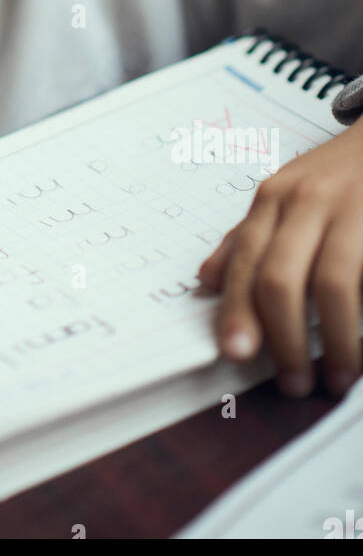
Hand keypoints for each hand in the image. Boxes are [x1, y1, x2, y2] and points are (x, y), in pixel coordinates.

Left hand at [197, 116, 362, 398]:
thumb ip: (248, 236)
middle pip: (280, 276)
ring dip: (335, 339)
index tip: (235, 352)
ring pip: (331, 283)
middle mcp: (307, 200)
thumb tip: (206, 281)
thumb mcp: (286, 193)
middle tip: (293, 381)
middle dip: (283, 338)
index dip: (238, 310)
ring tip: (338, 376)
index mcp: (274, 197)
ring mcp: (351, 209)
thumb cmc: (338, 174)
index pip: (246, 261)